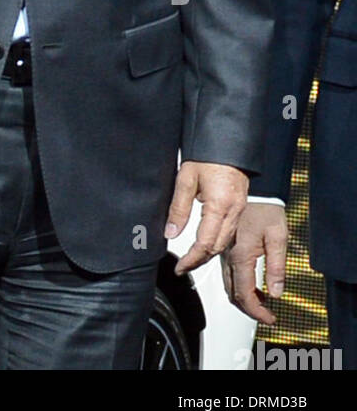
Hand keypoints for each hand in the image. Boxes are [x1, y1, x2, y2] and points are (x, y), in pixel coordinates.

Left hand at [165, 160, 248, 274]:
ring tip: (192, 259)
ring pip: (225, 242)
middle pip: (218, 247)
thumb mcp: (185, 179)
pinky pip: (230, 232)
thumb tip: (170, 232)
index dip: (192, 259)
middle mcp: (234, 212)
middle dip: (200, 261)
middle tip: (183, 266)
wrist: (228, 143)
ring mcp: (239, 210)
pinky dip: (218, 243)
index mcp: (220, 206)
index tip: (180, 267)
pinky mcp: (240, 207)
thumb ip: (178, 208)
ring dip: (209, 253)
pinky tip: (207, 243)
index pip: (205, 243)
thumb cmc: (208, 156)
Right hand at [221, 202, 288, 324]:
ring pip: (227, 284)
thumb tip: (276, 292)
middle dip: (249, 309)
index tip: (269, 318)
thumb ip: (277, 267)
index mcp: (241, 255)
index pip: (245, 294)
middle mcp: (228, 255)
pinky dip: (237, 285)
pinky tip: (251, 285)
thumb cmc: (266, 209)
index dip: (257, 312)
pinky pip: (227, 273)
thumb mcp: (278, 238)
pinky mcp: (224, 246)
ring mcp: (224, 251)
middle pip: (233, 293)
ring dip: (243, 298)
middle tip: (266, 315)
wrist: (254, 190)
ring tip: (261, 303)